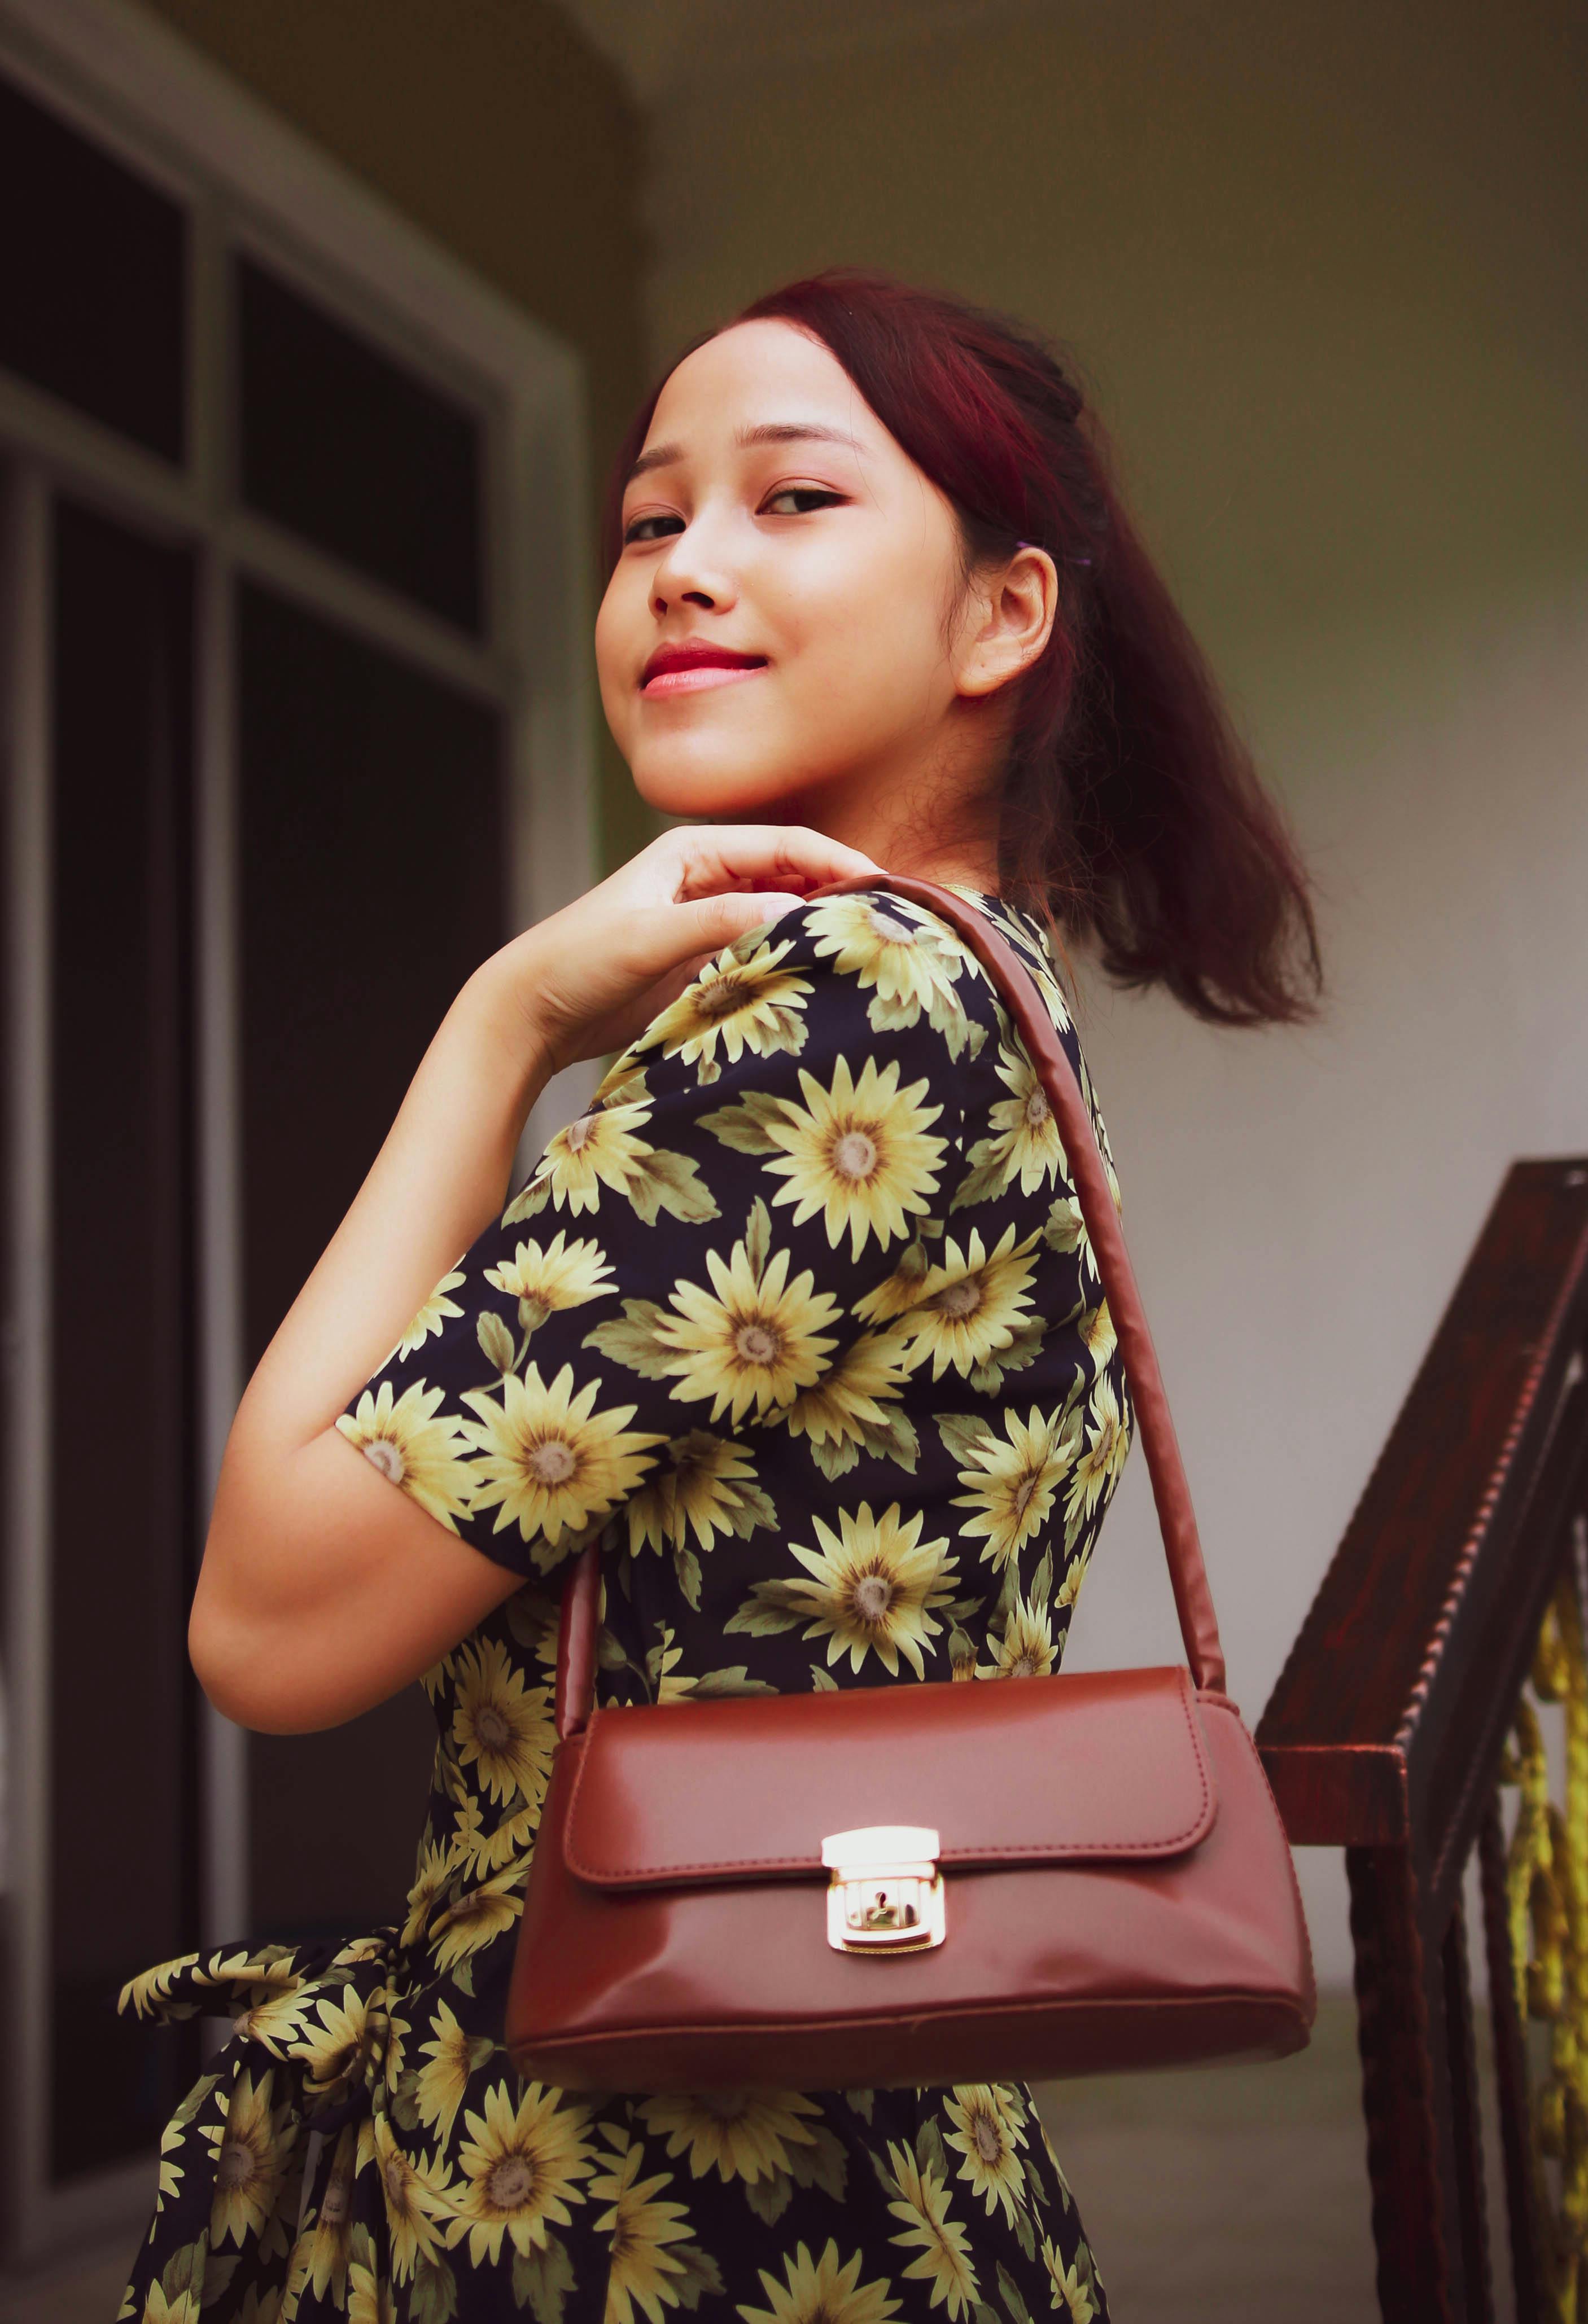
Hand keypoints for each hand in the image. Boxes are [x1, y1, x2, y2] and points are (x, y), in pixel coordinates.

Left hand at [486, 824, 880, 1074]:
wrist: (531, 1011)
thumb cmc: (577, 961)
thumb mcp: (651, 937)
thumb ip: (722, 920)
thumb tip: (797, 910)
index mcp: (694, 852)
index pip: (788, 844)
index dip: (841, 862)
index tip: (886, 889)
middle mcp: (707, 878)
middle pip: (794, 876)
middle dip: (841, 893)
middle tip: (893, 923)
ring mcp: (709, 920)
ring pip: (784, 914)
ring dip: (821, 928)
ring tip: (871, 951)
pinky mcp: (705, 961)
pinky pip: (765, 951)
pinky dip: (795, 960)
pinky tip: (825, 981)